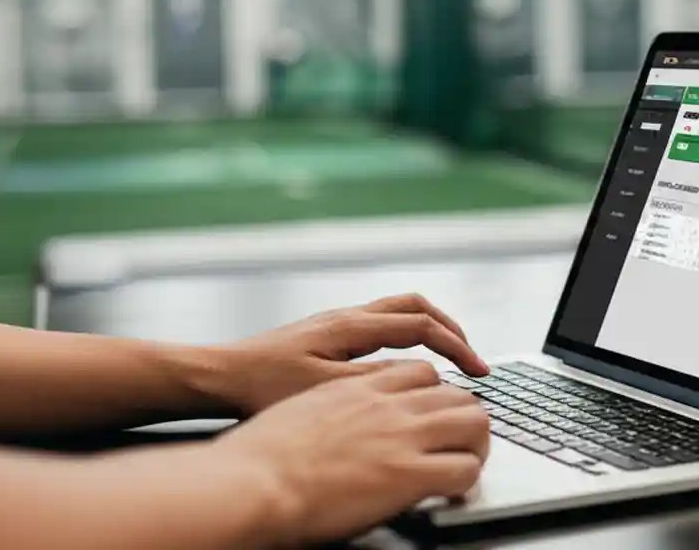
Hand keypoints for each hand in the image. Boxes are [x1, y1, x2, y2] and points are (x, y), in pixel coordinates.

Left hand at [203, 294, 488, 415]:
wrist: (218, 377)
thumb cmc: (263, 387)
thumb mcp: (325, 392)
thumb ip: (376, 381)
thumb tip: (421, 375)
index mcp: (352, 326)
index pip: (422, 327)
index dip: (458, 348)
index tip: (479, 371)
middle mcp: (347, 316)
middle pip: (416, 306)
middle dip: (451, 329)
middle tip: (472, 358)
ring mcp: (336, 322)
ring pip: (398, 311)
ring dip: (430, 329)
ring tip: (448, 356)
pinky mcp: (326, 334)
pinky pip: (381, 323)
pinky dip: (407, 336)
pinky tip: (404, 364)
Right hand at [215, 361, 488, 545]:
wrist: (254, 482)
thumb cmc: (262, 457)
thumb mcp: (301, 412)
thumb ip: (334, 411)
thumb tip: (341, 428)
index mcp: (359, 388)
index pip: (420, 373)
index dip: (436, 392)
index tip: (436, 409)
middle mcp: (387, 404)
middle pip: (455, 393)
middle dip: (465, 414)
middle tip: (463, 437)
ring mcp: (403, 435)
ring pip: (473, 422)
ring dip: (477, 442)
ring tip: (470, 459)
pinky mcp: (410, 474)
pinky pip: (464, 469)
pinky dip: (467, 478)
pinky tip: (455, 489)